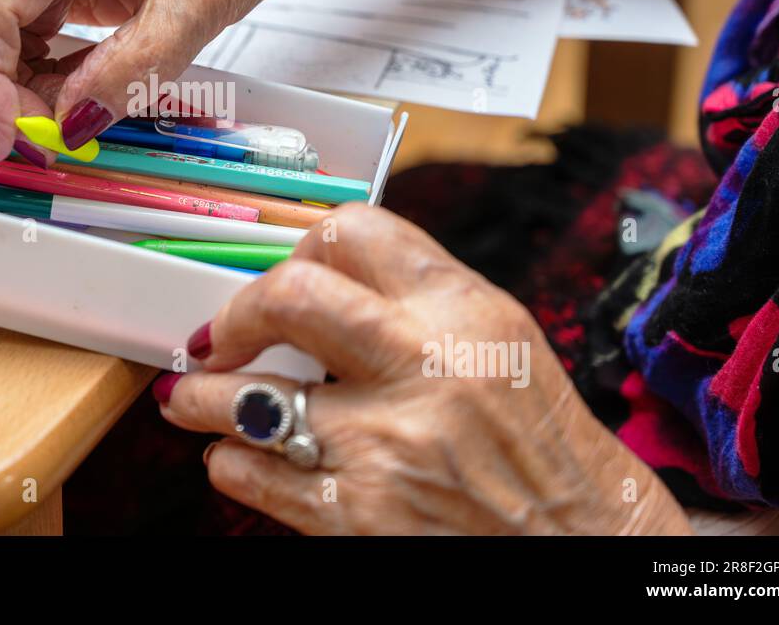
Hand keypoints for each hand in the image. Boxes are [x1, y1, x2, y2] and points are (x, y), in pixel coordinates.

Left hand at [155, 204, 692, 534]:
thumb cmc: (545, 447)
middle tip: (217, 336)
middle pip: (288, 297)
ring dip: (201, 396)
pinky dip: (230, 462)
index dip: (298, 249)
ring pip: (245, 397)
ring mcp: (385, 443)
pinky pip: (252, 474)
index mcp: (463, 311)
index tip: (281, 275)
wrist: (589, 546)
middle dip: (234, 314)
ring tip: (189, 396)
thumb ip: (417, 304)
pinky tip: (237, 455)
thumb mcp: (501, 343)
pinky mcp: (359, 516)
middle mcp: (422, 366)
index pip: (354, 232)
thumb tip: (318, 281)